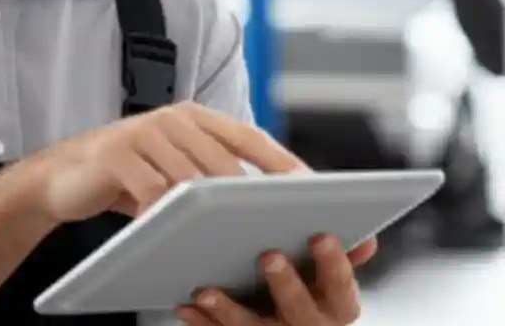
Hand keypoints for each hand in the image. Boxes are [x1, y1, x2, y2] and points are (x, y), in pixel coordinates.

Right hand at [25, 102, 307, 223]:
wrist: (61, 176)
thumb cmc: (127, 178)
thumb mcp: (172, 169)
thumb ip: (208, 174)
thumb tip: (266, 205)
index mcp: (192, 116)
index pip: (249, 137)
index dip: (282, 162)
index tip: (313, 189)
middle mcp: (171, 118)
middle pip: (225, 161)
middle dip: (252, 196)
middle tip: (274, 224)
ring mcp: (141, 132)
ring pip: (191, 177)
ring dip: (212, 211)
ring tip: (232, 235)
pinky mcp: (114, 153)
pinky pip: (152, 190)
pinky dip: (167, 214)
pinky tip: (177, 233)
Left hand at [176, 234, 377, 325]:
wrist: (289, 325)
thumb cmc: (308, 287)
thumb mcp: (328, 277)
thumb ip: (341, 256)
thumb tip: (366, 238)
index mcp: (337, 307)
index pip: (342, 288)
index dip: (333, 263)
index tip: (320, 235)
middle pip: (300, 311)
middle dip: (285, 283)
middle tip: (269, 255)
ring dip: (228, 310)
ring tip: (206, 291)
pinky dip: (202, 322)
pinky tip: (185, 306)